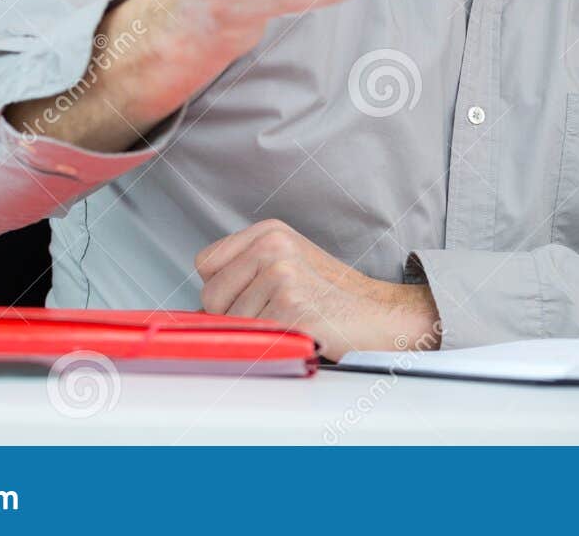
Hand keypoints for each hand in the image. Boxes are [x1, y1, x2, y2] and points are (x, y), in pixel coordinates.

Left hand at [195, 219, 440, 360]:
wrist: (379, 316)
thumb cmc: (332, 297)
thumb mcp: (287, 263)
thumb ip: (244, 268)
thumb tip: (200, 301)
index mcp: (270, 232)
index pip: (206, 263)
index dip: (225, 288)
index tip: (252, 296)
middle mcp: (273, 247)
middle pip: (210, 296)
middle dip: (236, 314)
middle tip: (276, 313)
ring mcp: (282, 276)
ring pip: (230, 322)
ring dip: (258, 333)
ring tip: (293, 322)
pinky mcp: (290, 308)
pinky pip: (253, 339)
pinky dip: (272, 345)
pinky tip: (299, 332)